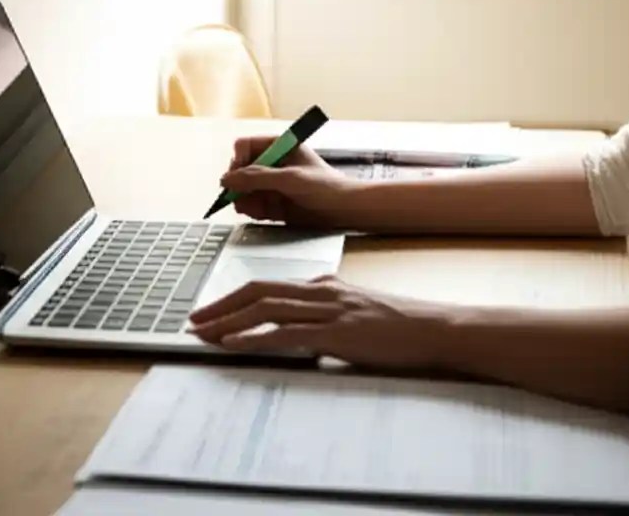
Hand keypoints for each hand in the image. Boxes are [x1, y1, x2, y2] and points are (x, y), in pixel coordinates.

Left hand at [188, 275, 456, 370]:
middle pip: (258, 291)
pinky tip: (233, 343)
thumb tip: (298, 324)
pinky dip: (254, 337)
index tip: (210, 312)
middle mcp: (321, 291)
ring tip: (203, 333)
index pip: (268, 286)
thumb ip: (326, 311)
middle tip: (194, 320)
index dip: (234, 298)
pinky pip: (286, 333)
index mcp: (323, 284)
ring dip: (228, 321)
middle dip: (221, 306)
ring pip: (266, 309)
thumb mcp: (356, 309)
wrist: (434, 329)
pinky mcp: (338, 333)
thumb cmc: (399, 325)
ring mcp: (329, 310)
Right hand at [223, 136, 356, 226]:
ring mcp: (273, 184)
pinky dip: (253, 210)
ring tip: (253, 208)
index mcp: (279, 146)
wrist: (346, 210)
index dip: (238, 161)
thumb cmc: (325, 187)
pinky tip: (261, 214)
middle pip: (240, 170)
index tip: (238, 178)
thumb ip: (257, 178)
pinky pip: (253, 205)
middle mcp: (273, 163)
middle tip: (241, 198)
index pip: (244, 147)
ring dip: (244, 200)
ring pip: (244, 190)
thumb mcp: (289, 179)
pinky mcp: (275, 203)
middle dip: (239, 185)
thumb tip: (226, 179)